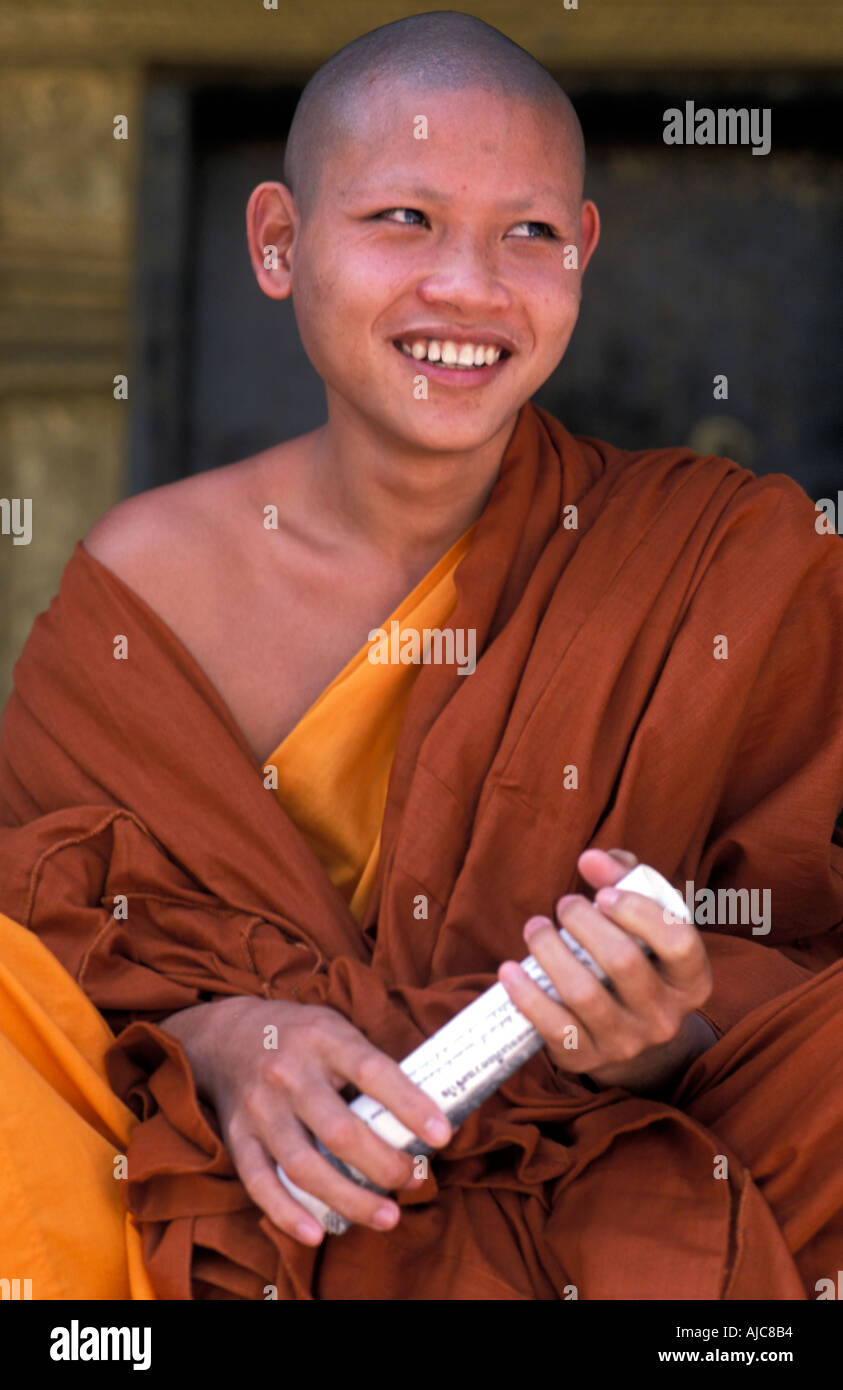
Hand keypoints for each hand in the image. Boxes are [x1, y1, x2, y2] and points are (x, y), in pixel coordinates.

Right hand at [159, 996, 450, 1244]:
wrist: (225, 1035)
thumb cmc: (300, 1036)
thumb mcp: (336, 1029)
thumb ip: (369, 1066)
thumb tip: (420, 1115)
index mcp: (323, 1039)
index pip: (372, 1071)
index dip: (409, 1105)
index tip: (442, 1135)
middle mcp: (288, 1073)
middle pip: (339, 1131)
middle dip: (383, 1165)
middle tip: (413, 1179)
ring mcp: (260, 1109)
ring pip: (303, 1166)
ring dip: (349, 1199)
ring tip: (387, 1216)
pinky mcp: (238, 1137)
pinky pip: (259, 1183)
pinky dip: (287, 1212)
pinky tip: (317, 1233)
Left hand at [497, 848, 714, 1092]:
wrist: (631, 1040)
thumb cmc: (637, 960)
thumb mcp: (645, 922)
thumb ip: (625, 879)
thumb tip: (590, 859)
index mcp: (691, 981)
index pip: (678, 942)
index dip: (639, 912)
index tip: (603, 895)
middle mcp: (665, 1017)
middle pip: (623, 961)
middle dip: (584, 922)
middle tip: (565, 905)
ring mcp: (626, 1043)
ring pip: (583, 992)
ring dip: (550, 951)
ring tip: (536, 928)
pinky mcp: (585, 1058)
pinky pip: (552, 1026)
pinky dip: (526, 994)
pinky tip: (510, 969)